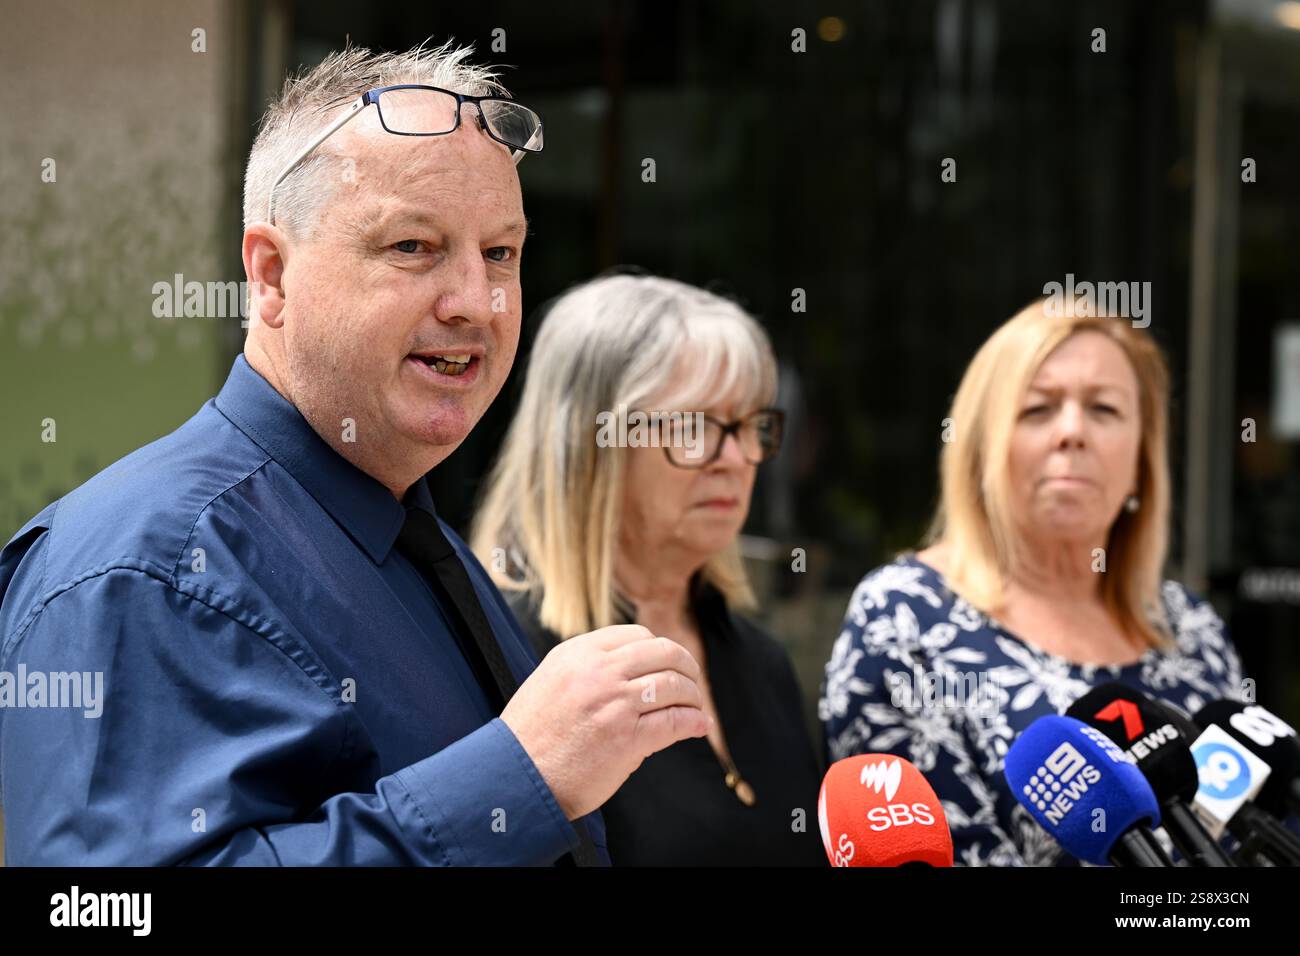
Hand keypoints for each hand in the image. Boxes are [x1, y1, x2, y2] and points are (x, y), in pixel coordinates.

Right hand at [501, 624, 709, 819]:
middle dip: (686, 667)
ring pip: (674, 685)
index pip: (637, 635)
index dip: (660, 650)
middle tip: (691, 682)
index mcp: (578, 653)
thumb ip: (587, 668)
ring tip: (695, 708)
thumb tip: (632, 668)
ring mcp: (614, 703)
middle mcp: (598, 671)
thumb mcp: (551, 681)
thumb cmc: (532, 737)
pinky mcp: (627, 738)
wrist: (516, 778)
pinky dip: (693, 722)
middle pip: (663, 653)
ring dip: (693, 696)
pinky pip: (675, 721)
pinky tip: (698, 726)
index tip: (669, 664)